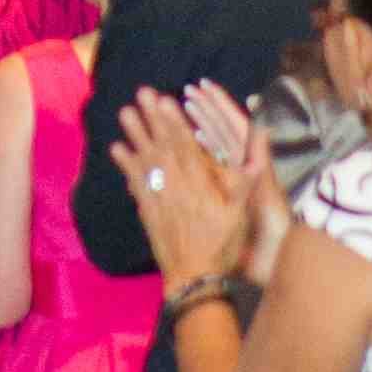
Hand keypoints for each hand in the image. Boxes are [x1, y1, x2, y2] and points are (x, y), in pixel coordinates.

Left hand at [112, 88, 256, 287]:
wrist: (195, 277)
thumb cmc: (222, 246)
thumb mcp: (240, 215)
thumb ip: (244, 182)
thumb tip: (256, 156)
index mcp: (200, 183)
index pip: (186, 145)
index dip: (174, 120)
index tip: (165, 99)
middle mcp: (176, 184)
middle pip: (162, 144)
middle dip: (152, 117)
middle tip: (141, 93)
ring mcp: (158, 196)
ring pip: (145, 158)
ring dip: (135, 134)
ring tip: (125, 111)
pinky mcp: (147, 209)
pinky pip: (134, 181)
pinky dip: (125, 164)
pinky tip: (116, 147)